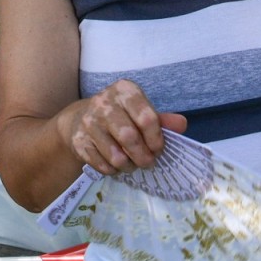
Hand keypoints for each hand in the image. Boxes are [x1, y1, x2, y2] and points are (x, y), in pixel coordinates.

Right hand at [56, 79, 188, 174]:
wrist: (82, 119)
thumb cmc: (121, 115)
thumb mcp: (142, 111)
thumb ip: (162, 120)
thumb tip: (181, 125)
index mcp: (124, 90)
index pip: (147, 118)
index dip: (156, 139)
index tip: (158, 149)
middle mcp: (104, 102)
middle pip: (130, 138)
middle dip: (144, 157)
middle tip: (148, 162)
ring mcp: (89, 121)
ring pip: (116, 156)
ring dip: (129, 166)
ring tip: (132, 164)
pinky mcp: (79, 140)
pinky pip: (102, 165)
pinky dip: (113, 171)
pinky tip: (116, 164)